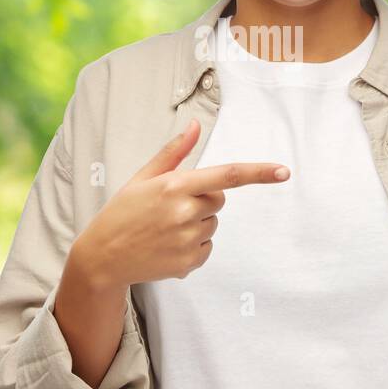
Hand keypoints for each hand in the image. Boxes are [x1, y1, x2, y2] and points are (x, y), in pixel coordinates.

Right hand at [69, 118, 289, 289]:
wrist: (103, 257)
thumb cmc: (122, 212)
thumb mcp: (143, 177)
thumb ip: (174, 152)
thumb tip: (195, 126)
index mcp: (175, 186)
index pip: (228, 175)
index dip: (259, 172)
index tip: (284, 171)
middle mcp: (185, 213)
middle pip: (219, 199)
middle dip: (203, 199)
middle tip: (170, 207)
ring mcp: (188, 240)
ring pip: (212, 223)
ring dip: (196, 223)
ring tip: (164, 229)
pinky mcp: (189, 262)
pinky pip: (207, 248)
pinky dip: (193, 246)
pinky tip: (167, 246)